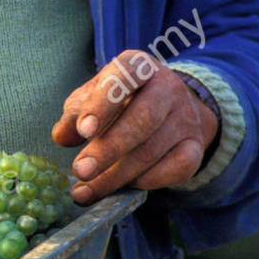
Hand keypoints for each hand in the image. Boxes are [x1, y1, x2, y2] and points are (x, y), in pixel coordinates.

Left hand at [51, 50, 218, 204]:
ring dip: (116, 176)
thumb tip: (62, 136)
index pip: (124, 78)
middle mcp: (167, 87)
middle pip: (142, 119)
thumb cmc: (118, 102)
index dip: (103, 105)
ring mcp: (185, 116)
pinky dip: (148, 181)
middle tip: (81, 171)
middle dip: (108, 149)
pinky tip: (124, 187)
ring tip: (85, 192)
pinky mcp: (195, 145)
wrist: (167, 110)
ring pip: (152, 149)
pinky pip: (176, 168)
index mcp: (137, 66)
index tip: (84, 131)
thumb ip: (74, 114)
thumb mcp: (92, 98)